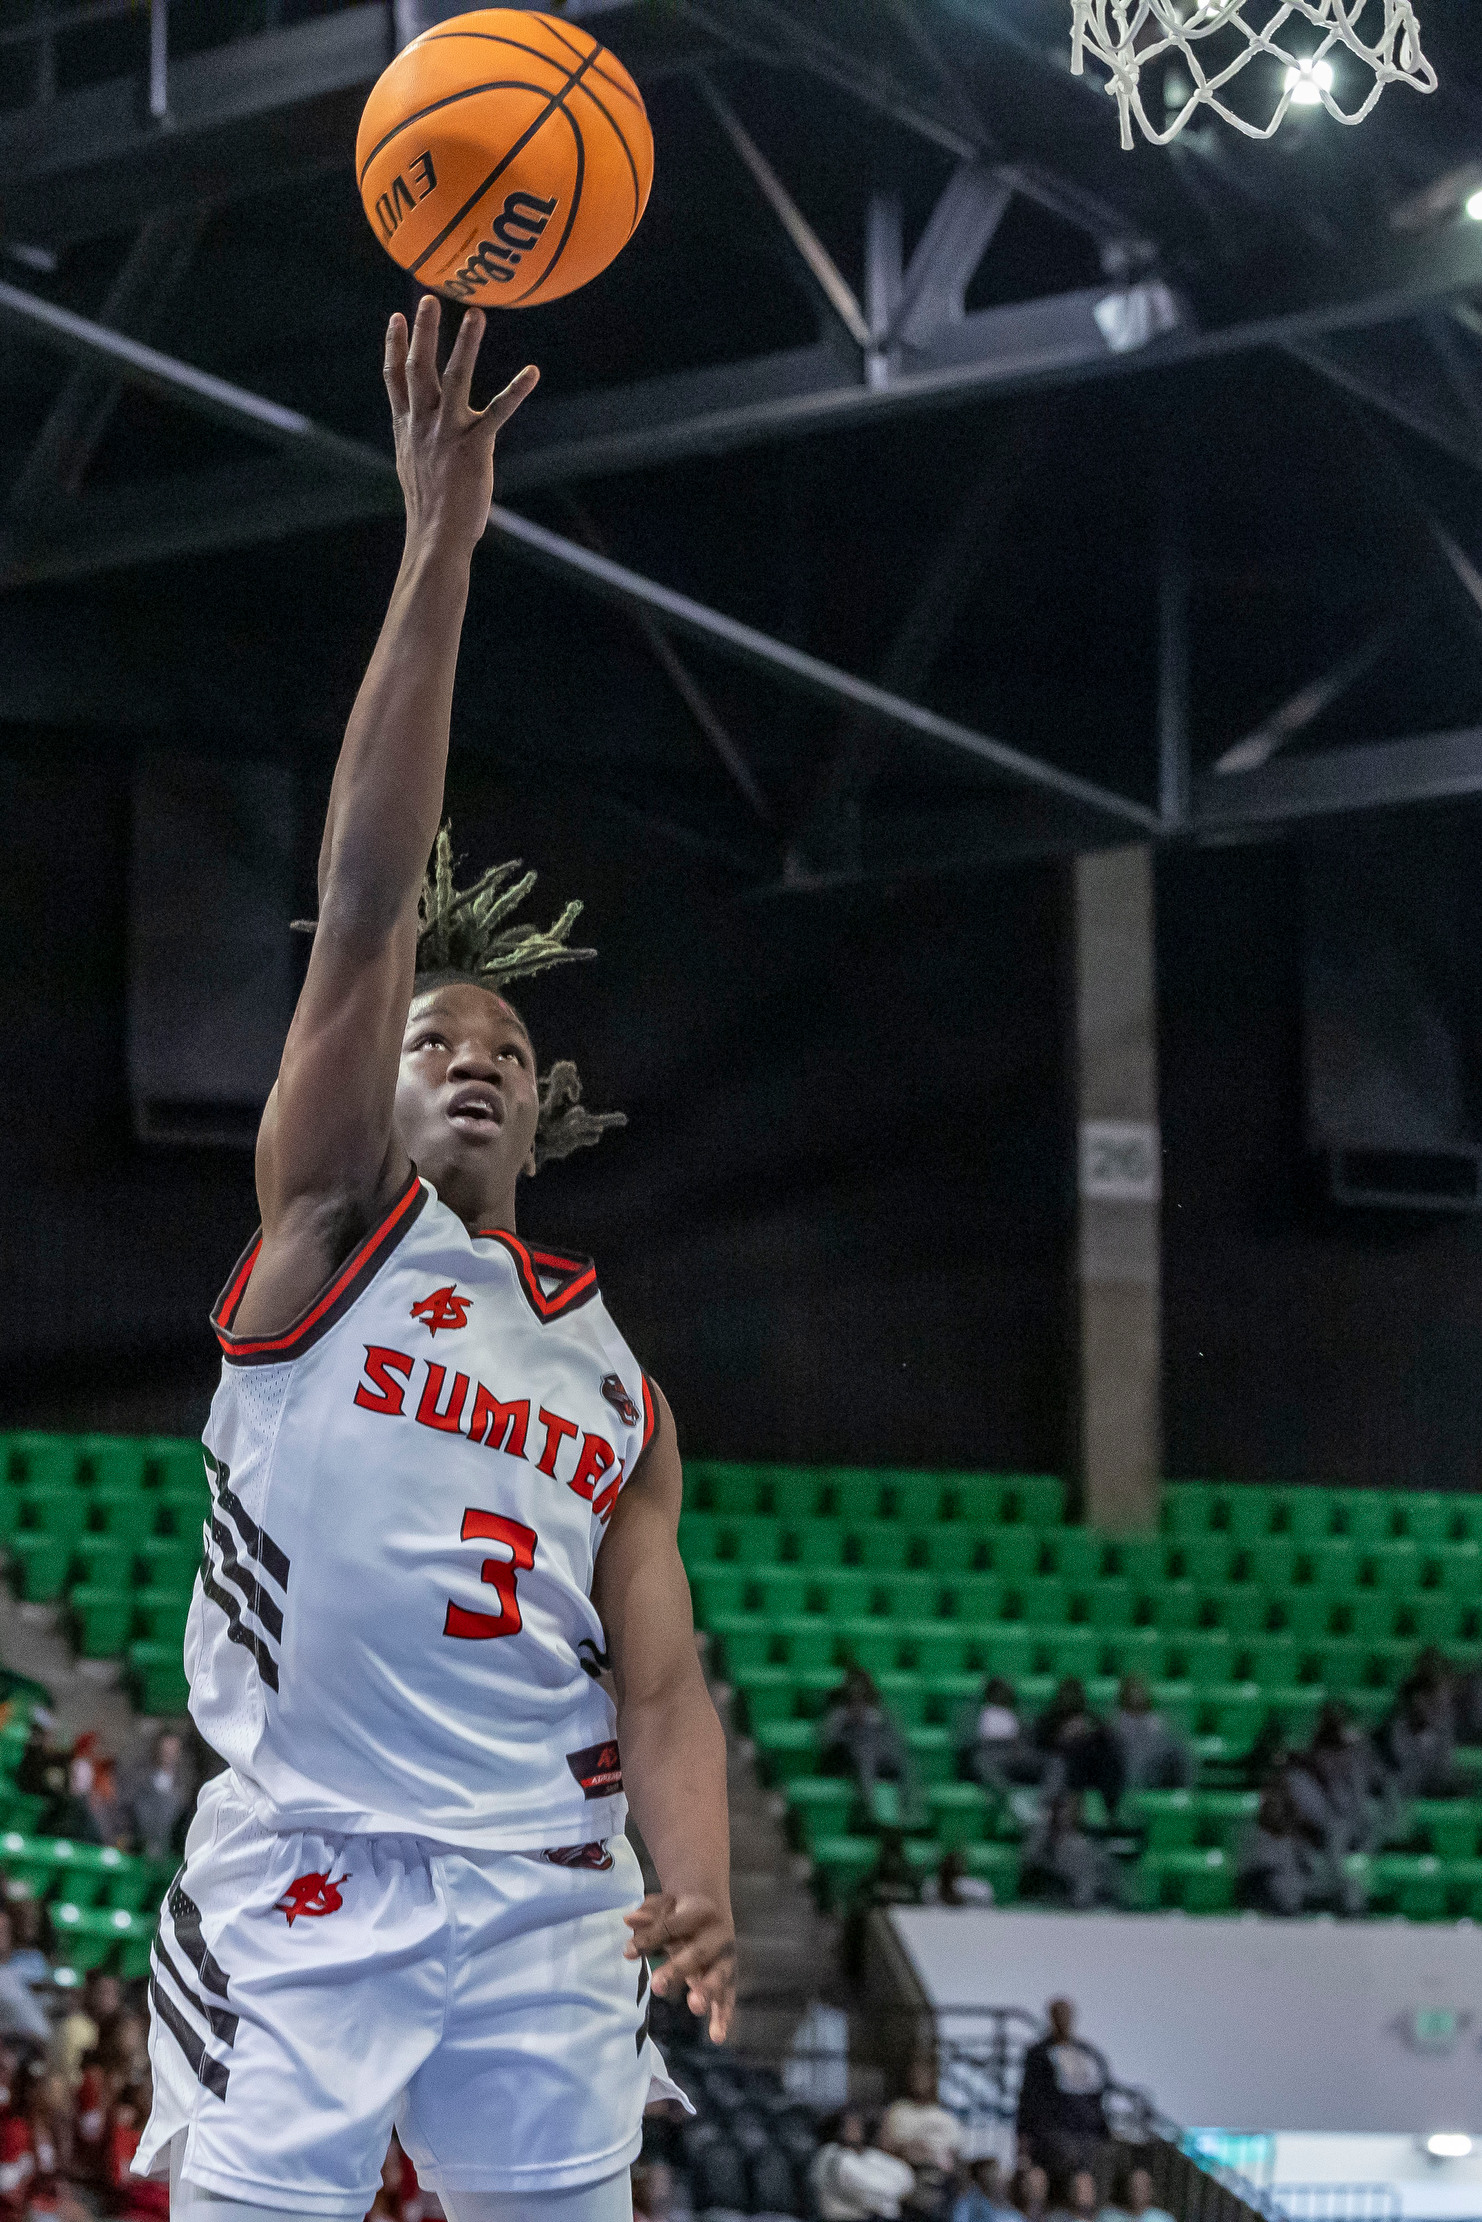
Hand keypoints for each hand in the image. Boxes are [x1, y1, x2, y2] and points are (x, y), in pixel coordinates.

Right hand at [383, 293, 538, 558]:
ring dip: (466, 344)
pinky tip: (532, 372)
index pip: (394, 379)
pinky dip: (516, 391)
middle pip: (418, 367)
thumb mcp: (414, 466)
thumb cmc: (429, 508)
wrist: (435, 536)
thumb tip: (419, 434)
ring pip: (455, 378)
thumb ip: (417, 441)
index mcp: (406, 428)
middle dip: (424, 331)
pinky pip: (498, 412)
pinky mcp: (473, 446)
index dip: (394, 346)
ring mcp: (447, 432)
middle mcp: (422, 424)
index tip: (396, 317)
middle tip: (429, 297)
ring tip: (477, 315)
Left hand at [624, 1890, 735, 2042]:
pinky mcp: (728, 1978)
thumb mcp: (663, 1905)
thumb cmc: (680, 1910)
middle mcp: (716, 1936)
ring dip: (706, 1991)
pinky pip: (727, 1998)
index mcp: (698, 1913)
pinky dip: (723, 2016)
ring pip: (718, 1975)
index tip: (628, 1952)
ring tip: (694, 2006)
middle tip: (657, 1986)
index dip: (649, 1939)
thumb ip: (647, 1914)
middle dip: (678, 1969)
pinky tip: (717, 2036)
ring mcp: (725, 1958)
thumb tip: (629, 1921)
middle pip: (696, 1953)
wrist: (712, 1907)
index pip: (670, 1928)